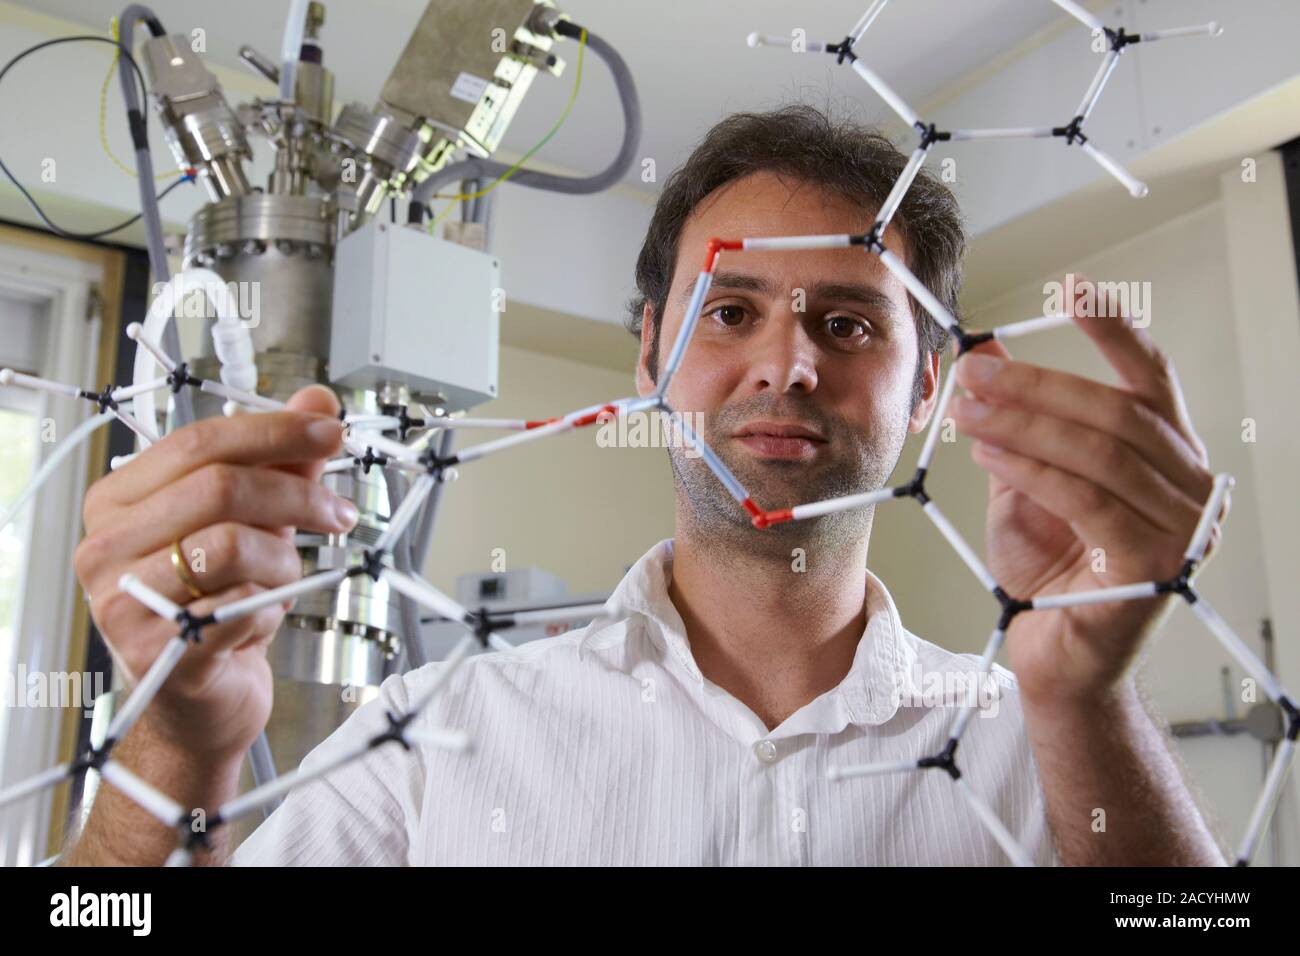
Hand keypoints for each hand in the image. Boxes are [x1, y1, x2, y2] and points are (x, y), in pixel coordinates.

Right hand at [73, 385, 355, 761]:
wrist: (202, 701)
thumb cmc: (219, 606)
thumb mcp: (255, 522)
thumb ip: (283, 462)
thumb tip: (317, 400)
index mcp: (120, 501)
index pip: (199, 441)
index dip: (274, 431)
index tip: (331, 432)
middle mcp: (108, 547)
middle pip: (219, 487)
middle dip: (297, 495)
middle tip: (339, 512)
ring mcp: (124, 601)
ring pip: (234, 546)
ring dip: (283, 562)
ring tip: (284, 580)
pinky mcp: (157, 653)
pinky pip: (242, 607)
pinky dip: (272, 608)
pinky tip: (262, 619)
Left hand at [948, 275, 1224, 707]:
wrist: (1055, 658)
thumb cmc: (1048, 570)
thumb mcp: (1026, 479)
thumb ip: (1018, 421)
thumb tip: (988, 353)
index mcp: (1171, 458)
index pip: (1151, 380)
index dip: (1114, 329)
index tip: (1072, 288)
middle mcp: (1190, 487)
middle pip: (1114, 412)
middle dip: (1037, 384)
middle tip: (975, 370)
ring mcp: (1180, 529)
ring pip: (1099, 452)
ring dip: (1024, 423)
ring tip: (968, 411)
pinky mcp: (1152, 565)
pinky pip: (1087, 499)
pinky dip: (1033, 469)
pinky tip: (987, 453)